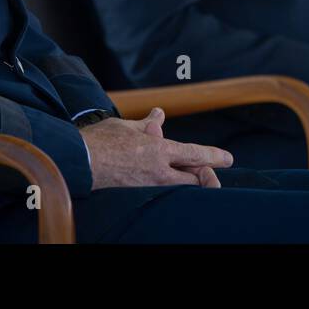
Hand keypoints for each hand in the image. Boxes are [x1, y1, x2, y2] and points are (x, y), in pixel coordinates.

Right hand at [79, 107, 231, 188]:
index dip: (214, 156)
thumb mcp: (127, 126)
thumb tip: (160, 114)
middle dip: (206, 175)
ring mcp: (149, 186)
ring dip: (186, 179)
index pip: (194, 154)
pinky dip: (167, 182)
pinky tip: (161, 175)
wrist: (80, 163)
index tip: (229, 159)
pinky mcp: (138, 194)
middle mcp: (158, 171)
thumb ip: (147, 124)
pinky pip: (161, 190)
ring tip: (186, 171)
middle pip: (194, 178)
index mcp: (159, 151)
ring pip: (179, 186)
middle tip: (208, 170)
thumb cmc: (102, 141)